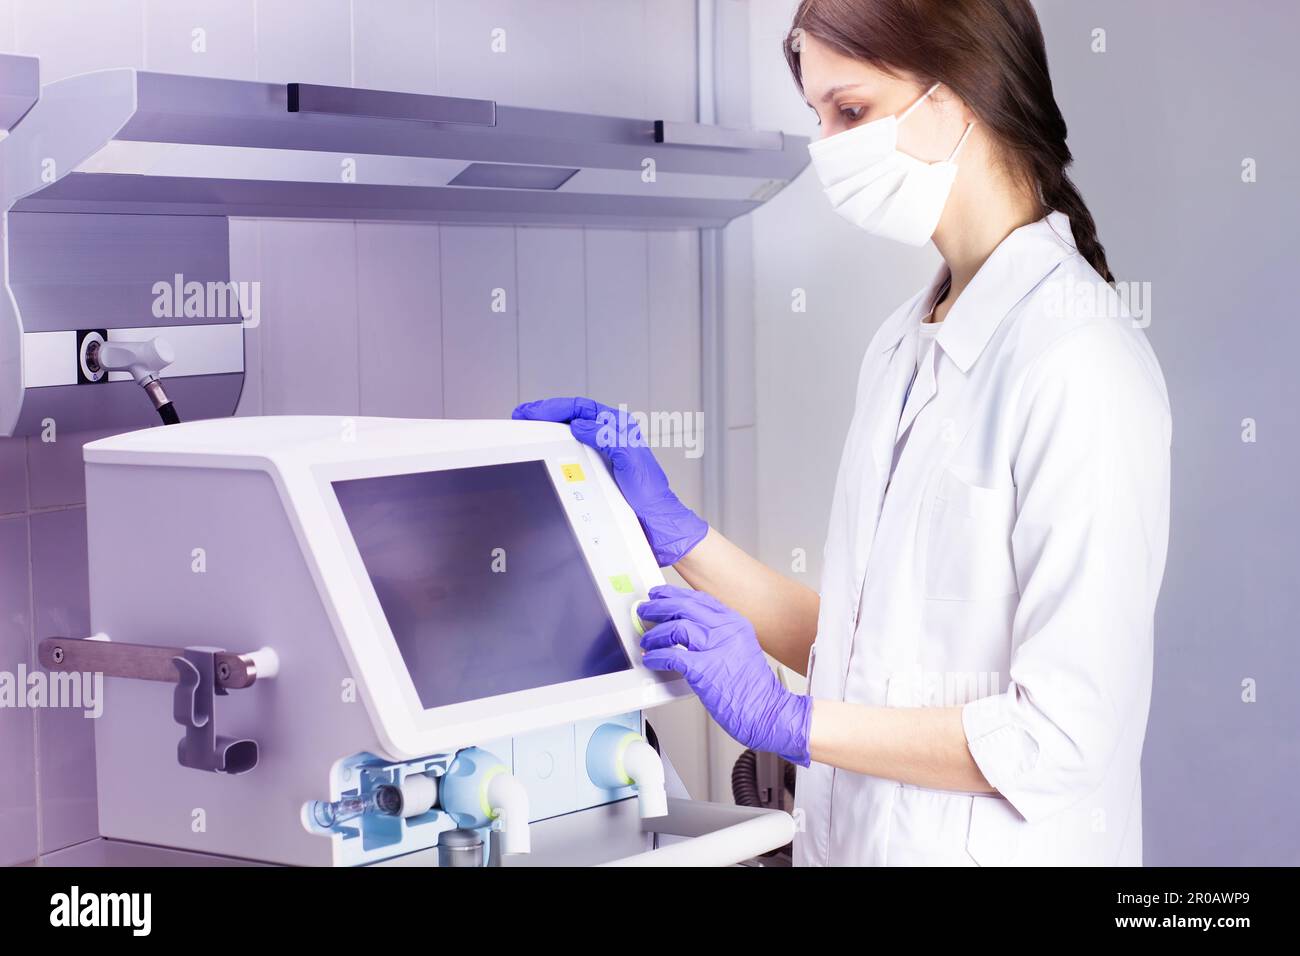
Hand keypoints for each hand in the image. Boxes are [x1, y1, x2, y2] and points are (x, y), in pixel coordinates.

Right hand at [512, 396, 707, 566]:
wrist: (654, 520)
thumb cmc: (649, 492)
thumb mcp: (629, 460)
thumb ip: (608, 437)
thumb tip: (581, 425)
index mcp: (620, 427)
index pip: (581, 408)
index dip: (554, 407)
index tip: (532, 411)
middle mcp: (611, 435)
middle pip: (572, 416)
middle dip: (546, 413)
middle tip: (522, 415)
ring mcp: (603, 451)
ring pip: (571, 432)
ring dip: (549, 428)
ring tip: (529, 427)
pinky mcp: (598, 467)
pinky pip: (573, 450)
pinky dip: (556, 446)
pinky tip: (546, 448)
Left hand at [638, 585, 811, 766]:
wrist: (766, 712)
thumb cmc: (752, 689)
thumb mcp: (741, 650)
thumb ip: (719, 636)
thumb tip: (688, 629)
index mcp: (735, 624)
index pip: (701, 599)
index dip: (676, 594)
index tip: (661, 595)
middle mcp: (727, 631)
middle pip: (685, 607)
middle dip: (659, 606)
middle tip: (645, 610)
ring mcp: (716, 648)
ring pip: (676, 627)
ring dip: (655, 634)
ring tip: (647, 640)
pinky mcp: (705, 670)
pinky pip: (672, 655)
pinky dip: (656, 656)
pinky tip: (651, 659)